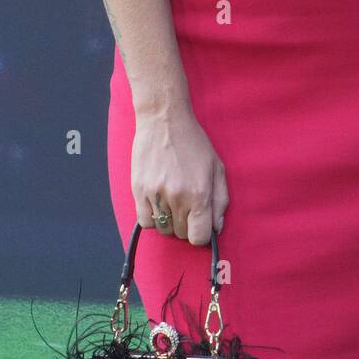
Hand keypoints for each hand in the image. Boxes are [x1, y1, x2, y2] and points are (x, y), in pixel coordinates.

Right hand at [131, 101, 228, 246]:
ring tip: (173, 201)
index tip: (201, 224)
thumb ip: (220, 200)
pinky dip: (153, 217)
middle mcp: (177, 198)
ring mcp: (155, 195)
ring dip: (170, 222)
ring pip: (163, 230)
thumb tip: (216, 227)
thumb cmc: (194, 143)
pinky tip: (159, 202)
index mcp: (200, 193)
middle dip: (187, 225)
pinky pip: (145, 222)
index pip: (199, 237)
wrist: (164, 121)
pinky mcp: (138, 191)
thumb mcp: (217, 167)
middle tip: (188, 205)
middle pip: (181, 234)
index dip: (202, 234)